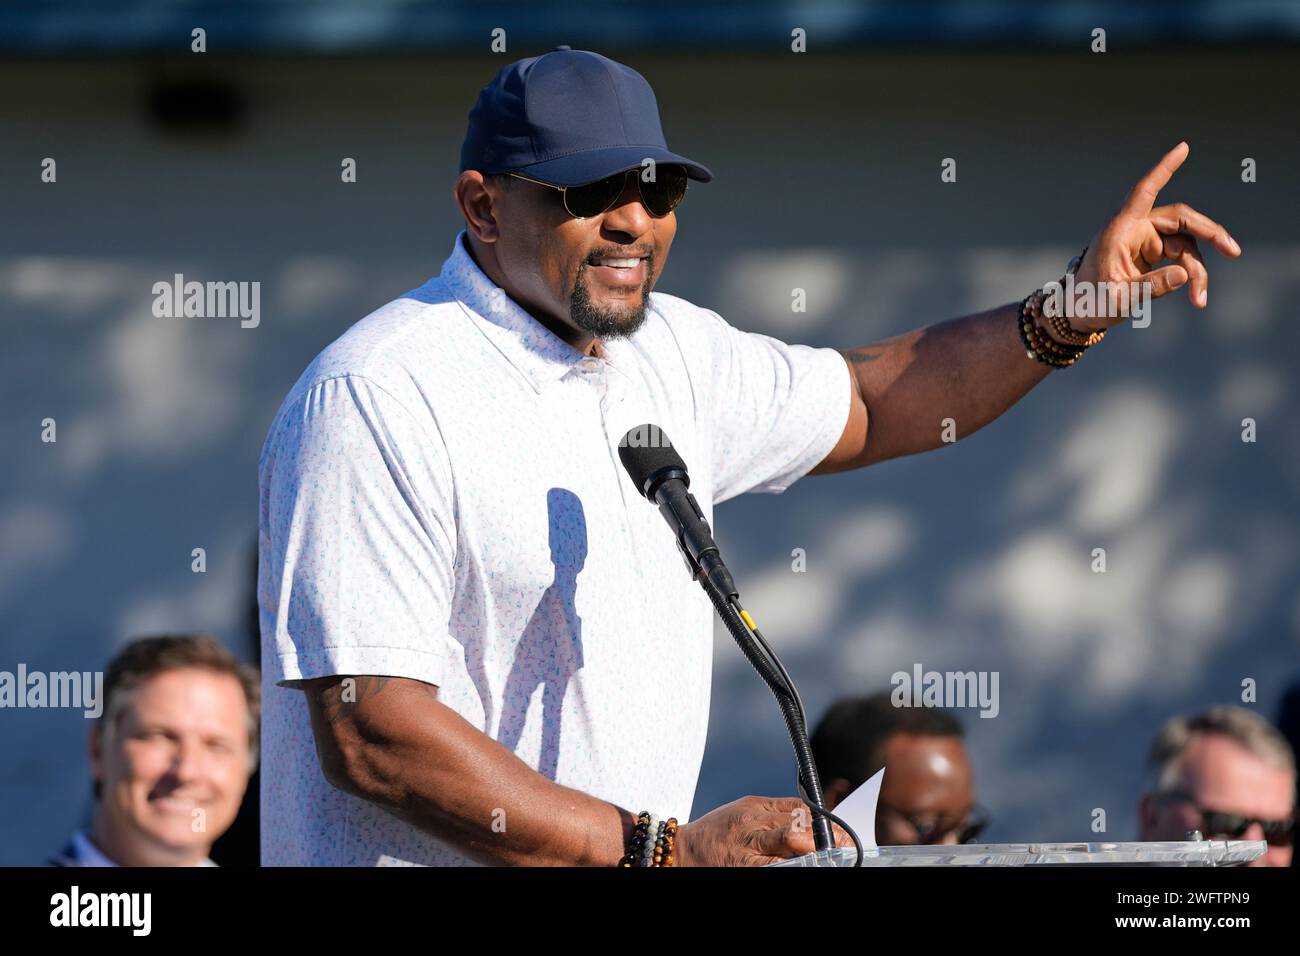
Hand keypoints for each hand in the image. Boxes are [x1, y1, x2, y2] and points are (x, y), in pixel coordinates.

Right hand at [673, 795, 855, 866]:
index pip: (798, 807)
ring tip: (828, 858)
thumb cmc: (716, 832)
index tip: (841, 831)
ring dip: (812, 851)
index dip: (824, 819)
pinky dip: (789, 865)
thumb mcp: (743, 811)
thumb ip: (774, 813)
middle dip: (823, 837)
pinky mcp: (743, 867)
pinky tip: (802, 866)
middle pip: (797, 824)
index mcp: (755, 807)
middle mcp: (753, 824)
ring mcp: (747, 847)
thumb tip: (810, 819)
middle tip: (843, 847)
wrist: (683, 851)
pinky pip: (772, 867)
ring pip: (787, 843)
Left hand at [1069, 141, 1240, 331]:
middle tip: (1232, 250)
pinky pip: (1180, 258)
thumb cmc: (1090, 301)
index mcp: (1120, 230)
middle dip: (1209, 234)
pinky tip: (1196, 297)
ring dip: (1197, 270)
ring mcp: (1145, 241)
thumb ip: (1151, 286)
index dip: (1163, 169)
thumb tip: (1184, 274)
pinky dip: (1190, 276)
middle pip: (1180, 219)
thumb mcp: (1119, 297)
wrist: (1080, 312)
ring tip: (1200, 299)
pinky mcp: (1152, 254)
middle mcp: (1135, 230)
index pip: (1144, 191)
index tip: (1183, 148)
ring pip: (1185, 245)